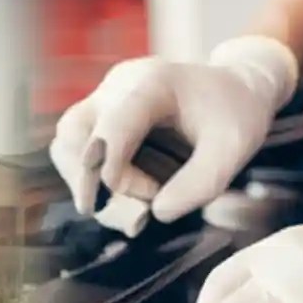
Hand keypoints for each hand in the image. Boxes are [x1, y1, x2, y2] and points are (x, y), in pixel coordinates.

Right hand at [48, 36, 298, 229]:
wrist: (236, 88)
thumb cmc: (235, 115)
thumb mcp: (233, 150)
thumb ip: (201, 182)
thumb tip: (157, 213)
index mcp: (152, 84)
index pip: (113, 127)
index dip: (115, 172)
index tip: (141, 208)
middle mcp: (119, 85)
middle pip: (75, 133)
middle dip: (93, 181)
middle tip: (131, 218)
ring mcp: (106, 96)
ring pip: (66, 139)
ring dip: (84, 180)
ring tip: (125, 208)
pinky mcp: (102, 112)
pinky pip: (77, 144)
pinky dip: (89, 175)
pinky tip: (123, 194)